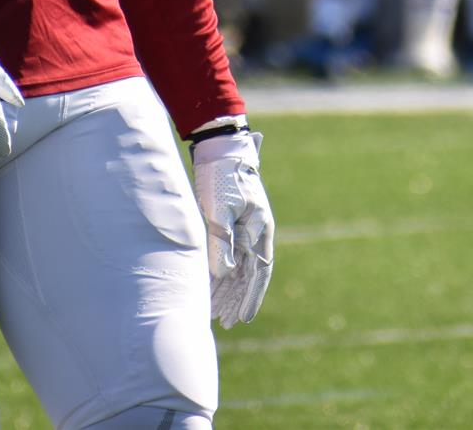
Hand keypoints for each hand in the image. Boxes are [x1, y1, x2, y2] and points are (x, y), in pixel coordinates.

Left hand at [190, 128, 273, 327]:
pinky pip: (230, 255)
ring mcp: (245, 228)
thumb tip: (225, 275)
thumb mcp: (219, 210)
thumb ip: (222, 243)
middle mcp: (256, 232)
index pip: (259, 271)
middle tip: (227, 324)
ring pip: (239, 268)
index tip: (244, 318)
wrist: (219, 147)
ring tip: (218, 313)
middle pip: (249, 274)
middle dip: (238, 300)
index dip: (252, 297)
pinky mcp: (233, 223)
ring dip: (229, 290)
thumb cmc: (221, 176)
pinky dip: (221, 274)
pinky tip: (212, 286)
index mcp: (259, 229)